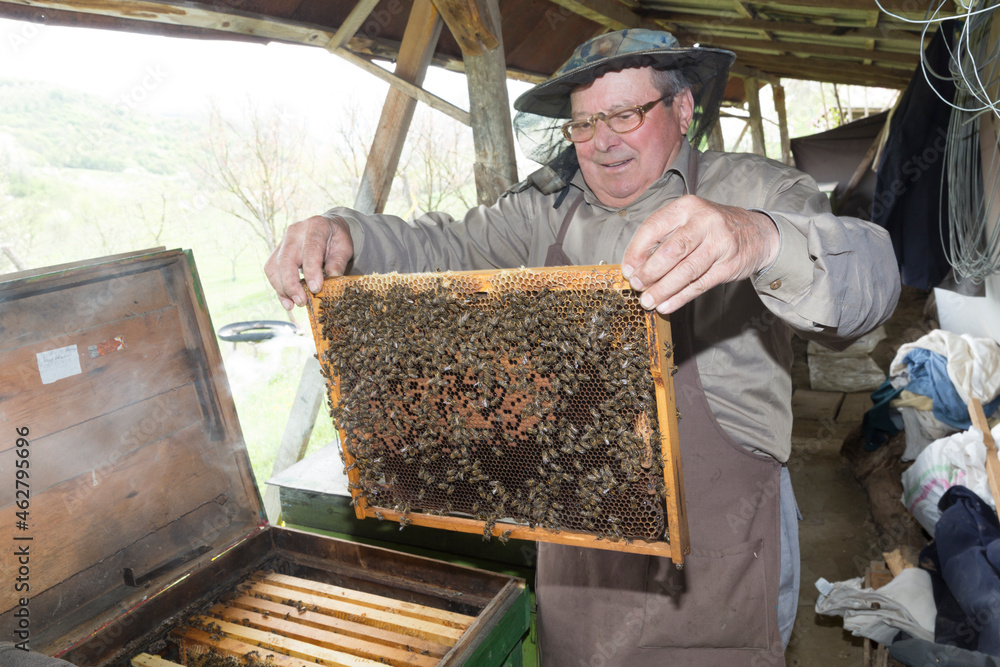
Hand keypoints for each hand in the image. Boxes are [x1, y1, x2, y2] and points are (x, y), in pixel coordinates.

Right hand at [264, 215, 353, 309]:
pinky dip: (278, 288)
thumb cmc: (336, 240)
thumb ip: (338, 263)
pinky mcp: (277, 252)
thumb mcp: (344, 248)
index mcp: (316, 226)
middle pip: (286, 259)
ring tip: (293, 304)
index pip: (311, 249)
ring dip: (282, 288)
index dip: (311, 270)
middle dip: (291, 283)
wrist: (327, 230)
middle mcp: (295, 231)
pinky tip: (287, 302)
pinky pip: (271, 271)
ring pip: (274, 266)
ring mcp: (283, 241)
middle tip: (302, 301)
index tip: (315, 288)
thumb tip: (332, 280)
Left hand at [620, 195, 779, 313]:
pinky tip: (666, 305)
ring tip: (648, 301)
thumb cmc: (711, 228)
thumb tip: (634, 266)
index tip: (627, 270)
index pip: (654, 227)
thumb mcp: (687, 220)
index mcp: (687, 207)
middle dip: (650, 272)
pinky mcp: (729, 265)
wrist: (757, 233)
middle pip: (671, 250)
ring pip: (686, 271)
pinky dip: (680, 297)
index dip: (636, 251)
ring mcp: (720, 243)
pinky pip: (700, 284)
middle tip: (637, 286)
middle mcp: (704, 222)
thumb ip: (662, 237)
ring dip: (663, 289)